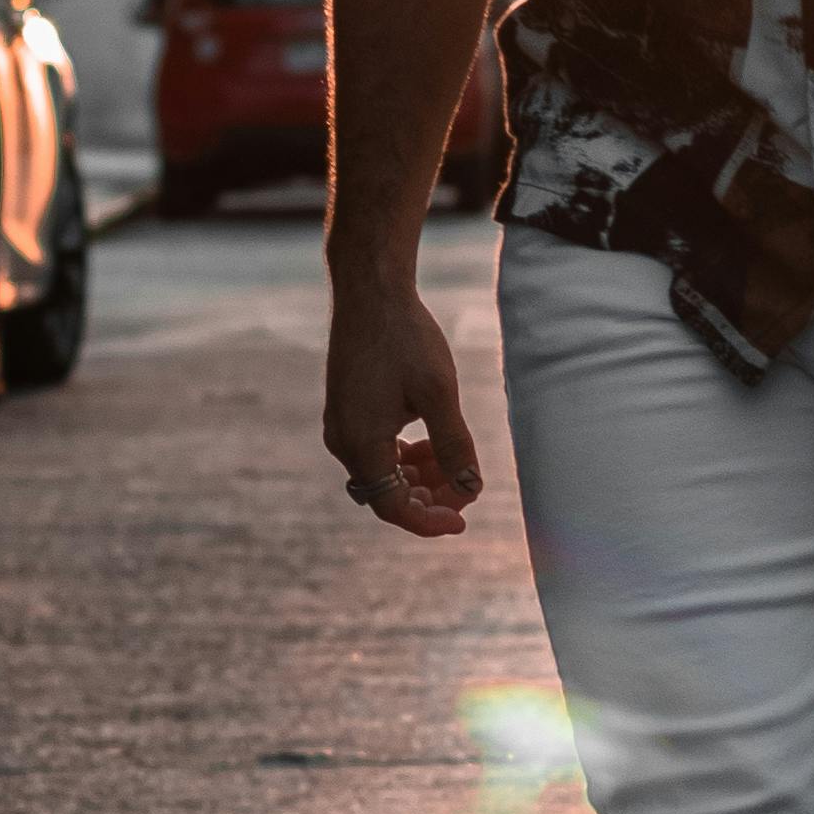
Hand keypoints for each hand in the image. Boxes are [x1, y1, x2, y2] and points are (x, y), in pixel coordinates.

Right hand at [322, 265, 484, 537]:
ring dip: (419, 477)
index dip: (430, 521)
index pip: (394, 507)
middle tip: (468, 487)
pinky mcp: (348, 410)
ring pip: (383, 474)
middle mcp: (343, 441)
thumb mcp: (439, 393)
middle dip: (429, 497)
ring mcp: (342, 425)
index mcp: (361, 444)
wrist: (371, 291)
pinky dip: (404, 457)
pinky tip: (431, 443)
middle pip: (387, 494)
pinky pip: (376, 451)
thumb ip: (454, 445)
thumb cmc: (405, 338)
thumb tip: (472, 488)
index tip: (463, 521)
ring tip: (454, 463)